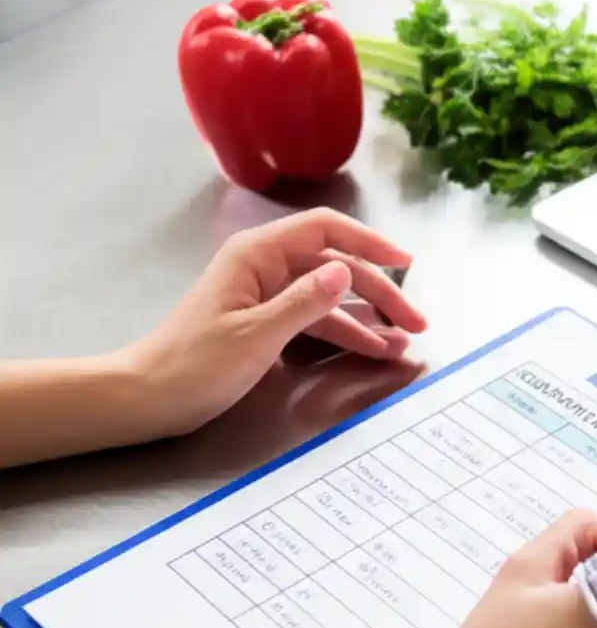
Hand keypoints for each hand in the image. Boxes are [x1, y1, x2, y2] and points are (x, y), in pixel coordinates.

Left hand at [124, 208, 425, 436]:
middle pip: (336, 266)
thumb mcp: (255, 335)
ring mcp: (268, 294)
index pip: (325, 230)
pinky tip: (374, 349)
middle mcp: (267, 266)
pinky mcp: (268, 322)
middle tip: (416, 321)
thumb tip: (344, 271)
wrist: (148, 397)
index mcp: (258, 254)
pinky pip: (317, 320)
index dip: (369, 242)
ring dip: (368, 318)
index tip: (406, 262)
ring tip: (403, 341)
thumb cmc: (194, 363)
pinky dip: (346, 333)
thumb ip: (303, 302)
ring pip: (331, 297)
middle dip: (379, 291)